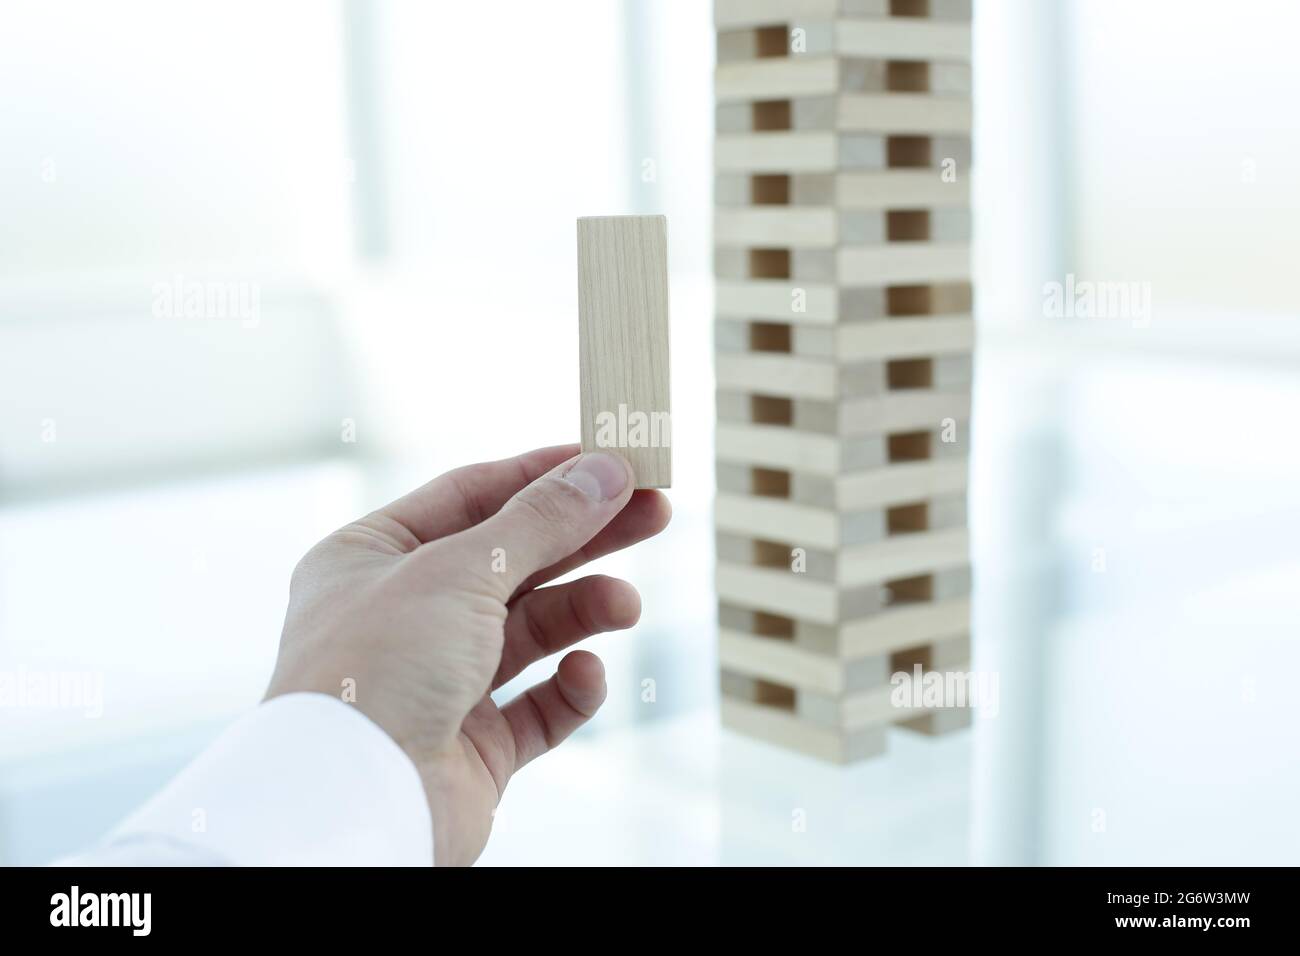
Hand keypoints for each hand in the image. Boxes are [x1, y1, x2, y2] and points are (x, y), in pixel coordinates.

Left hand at [265, 444, 670, 864]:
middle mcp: (403, 616)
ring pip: (531, 632)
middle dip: (585, 536)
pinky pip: (537, 709)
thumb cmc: (376, 672)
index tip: (611, 459)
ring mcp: (438, 683)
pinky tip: (584, 674)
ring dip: (583, 612)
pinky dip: (568, 690)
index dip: (544, 475)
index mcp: (373, 558)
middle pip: (514, 559)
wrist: (352, 803)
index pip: (471, 496)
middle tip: (656, 510)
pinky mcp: (472, 747)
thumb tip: (605, 470)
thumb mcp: (462, 571)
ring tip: (625, 605)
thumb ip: (542, 520)